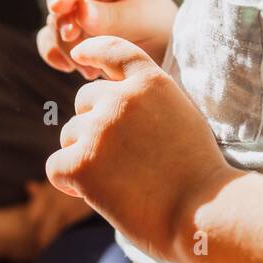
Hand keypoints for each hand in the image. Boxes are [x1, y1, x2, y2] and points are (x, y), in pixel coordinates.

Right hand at [38, 0, 176, 76]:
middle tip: (72, 39)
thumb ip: (112, 17)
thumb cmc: (160, 28)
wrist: (163, 51)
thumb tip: (80, 11)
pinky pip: (50, 38)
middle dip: (63, 18)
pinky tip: (69, 67)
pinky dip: (55, 53)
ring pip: (54, 19)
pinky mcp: (71, 29)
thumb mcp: (143, 21)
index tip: (57, 7)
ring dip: (65, 44)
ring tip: (89, 68)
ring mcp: (78, 7)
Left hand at [44, 36, 234, 262]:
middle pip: (84, 101)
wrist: (205, 213)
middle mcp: (121, 98)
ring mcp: (99, 129)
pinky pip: (56, 166)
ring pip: (69, 135)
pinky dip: (68, 182)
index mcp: (151, 82)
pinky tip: (91, 195)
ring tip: (115, 182)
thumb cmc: (199, 175)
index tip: (80, 54)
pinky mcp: (82, 163)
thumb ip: (150, 104)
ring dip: (82, 155)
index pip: (113, 51)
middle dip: (92, 125)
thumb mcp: (182, 118)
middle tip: (118, 160)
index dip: (93, 49)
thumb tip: (111, 104)